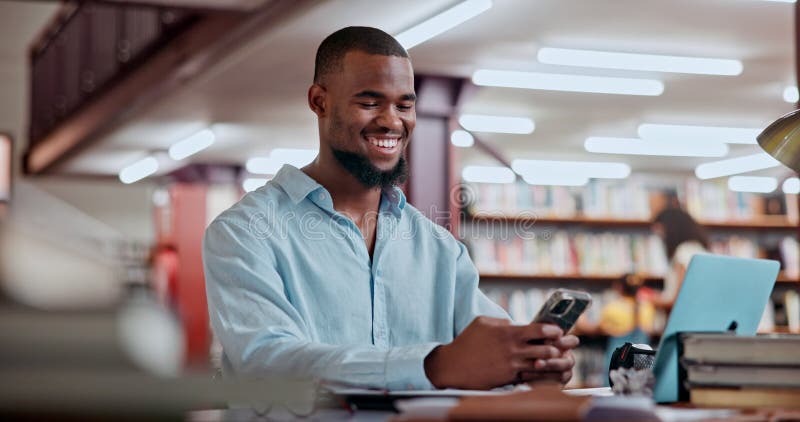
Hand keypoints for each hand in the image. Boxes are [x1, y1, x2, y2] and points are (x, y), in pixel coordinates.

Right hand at [423, 316, 566, 389]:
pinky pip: (532, 377)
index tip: (559, 330)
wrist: (454, 366)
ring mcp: (512, 366)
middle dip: (561, 347)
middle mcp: (513, 349)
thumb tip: (515, 323)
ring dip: (555, 362)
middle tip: (568, 345)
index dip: (553, 330)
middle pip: (546, 349)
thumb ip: (502, 321)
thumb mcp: (482, 322)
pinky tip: (550, 372)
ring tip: (563, 359)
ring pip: (542, 365)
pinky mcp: (509, 378)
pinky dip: (543, 375)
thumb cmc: (467, 341)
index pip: (540, 330)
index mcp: (508, 333)